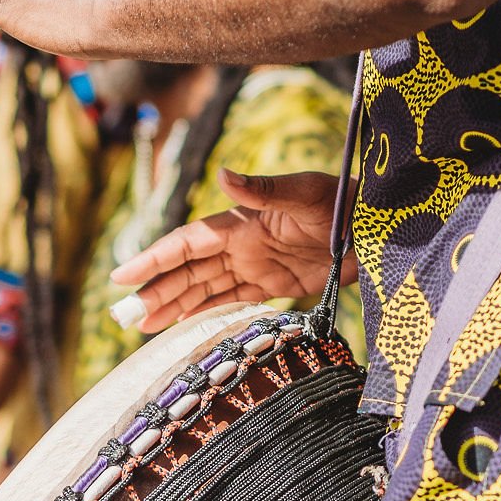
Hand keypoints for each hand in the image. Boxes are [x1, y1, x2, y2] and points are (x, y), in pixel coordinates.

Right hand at [108, 169, 352, 332]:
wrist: (378, 227)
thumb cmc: (344, 202)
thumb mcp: (305, 192)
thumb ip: (263, 189)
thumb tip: (222, 173)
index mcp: (240, 222)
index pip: (186, 244)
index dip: (153, 260)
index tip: (122, 277)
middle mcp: (241, 244)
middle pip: (187, 271)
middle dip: (156, 291)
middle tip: (125, 315)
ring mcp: (255, 265)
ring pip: (204, 288)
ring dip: (174, 305)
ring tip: (144, 326)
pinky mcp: (274, 284)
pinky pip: (232, 300)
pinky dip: (206, 312)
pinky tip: (183, 324)